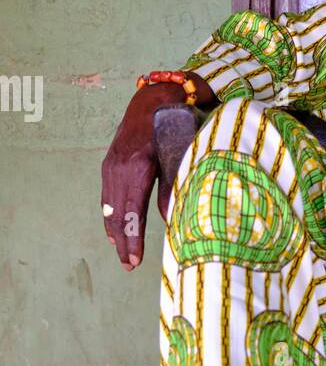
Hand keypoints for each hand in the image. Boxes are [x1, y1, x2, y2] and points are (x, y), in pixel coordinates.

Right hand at [100, 76, 211, 269]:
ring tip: (123, 255)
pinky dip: (109, 215)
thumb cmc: (172, 125)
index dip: (132, 239)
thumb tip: (173, 220)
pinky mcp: (108, 164)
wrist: (151, 100)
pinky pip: (106, 196)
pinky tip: (114, 231)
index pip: (131, 212)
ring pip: (108, 207)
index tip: (134, 260)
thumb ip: (173, 187)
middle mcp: (119, 168)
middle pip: (117, 214)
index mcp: (137, 167)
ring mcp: (110, 166)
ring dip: (115, 232)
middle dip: (123, 243)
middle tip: (128, 266)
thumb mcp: (178, 154)